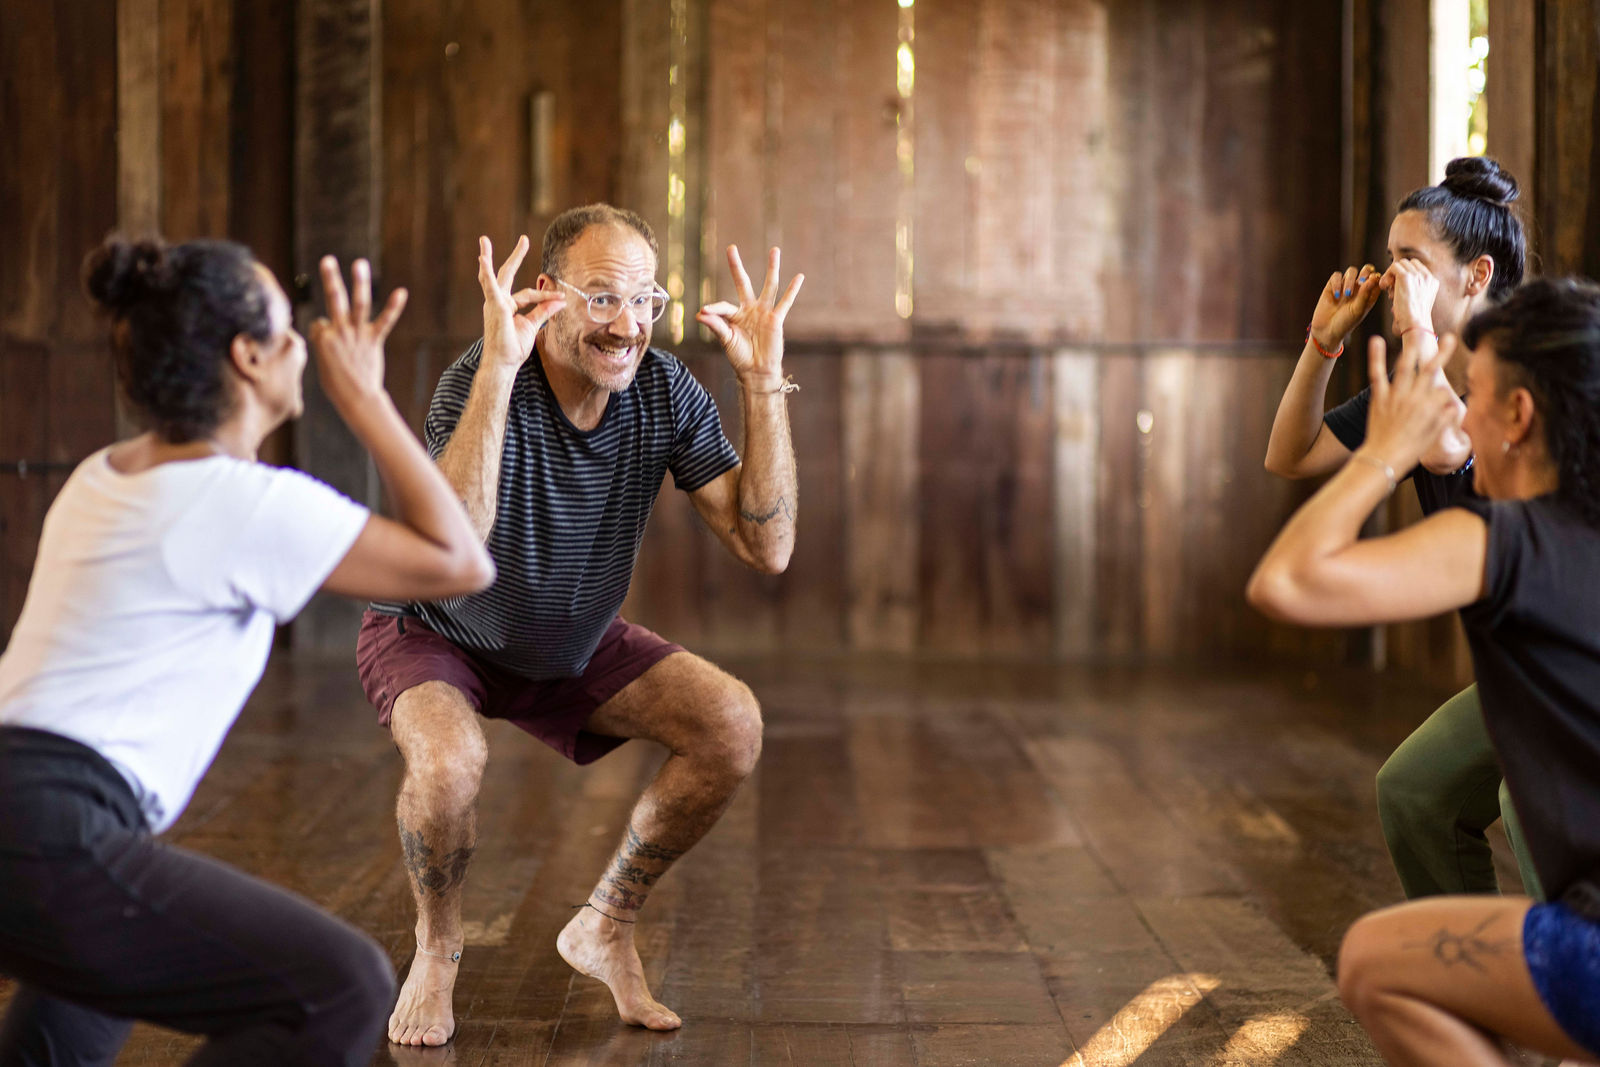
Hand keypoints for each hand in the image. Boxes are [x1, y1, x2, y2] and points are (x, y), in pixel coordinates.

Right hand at [309, 256, 406, 408]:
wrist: (357, 399)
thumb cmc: (337, 385)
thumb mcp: (322, 363)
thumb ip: (323, 342)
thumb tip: (325, 327)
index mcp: (321, 339)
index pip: (319, 323)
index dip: (323, 334)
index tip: (329, 350)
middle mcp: (338, 333)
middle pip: (333, 301)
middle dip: (330, 279)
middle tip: (328, 259)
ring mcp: (357, 335)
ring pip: (358, 304)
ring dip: (359, 282)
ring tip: (360, 263)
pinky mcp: (374, 340)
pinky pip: (385, 321)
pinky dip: (394, 307)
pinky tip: (401, 292)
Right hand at [477, 235, 564, 370]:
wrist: (504, 363)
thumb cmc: (514, 348)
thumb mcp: (533, 326)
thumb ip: (544, 311)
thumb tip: (560, 302)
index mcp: (508, 306)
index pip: (529, 294)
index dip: (546, 295)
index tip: (561, 298)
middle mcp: (498, 301)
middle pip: (507, 274)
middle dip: (516, 257)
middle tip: (524, 239)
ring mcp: (494, 303)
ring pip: (493, 276)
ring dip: (488, 257)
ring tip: (484, 241)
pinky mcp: (494, 306)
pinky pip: (489, 287)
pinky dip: (486, 273)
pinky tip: (482, 260)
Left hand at [697, 245, 803, 390]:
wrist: (756, 371)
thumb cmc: (740, 357)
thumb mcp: (726, 340)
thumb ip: (715, 325)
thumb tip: (700, 312)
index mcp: (734, 315)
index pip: (723, 306)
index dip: (714, 308)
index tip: (704, 311)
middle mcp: (749, 309)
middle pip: (743, 282)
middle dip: (736, 266)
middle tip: (731, 248)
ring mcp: (764, 312)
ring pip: (769, 286)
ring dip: (772, 268)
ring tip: (775, 250)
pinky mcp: (776, 319)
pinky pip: (786, 302)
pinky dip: (793, 290)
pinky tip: (799, 277)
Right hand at [1309, 263, 1380, 348]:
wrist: (1327, 331)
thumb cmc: (1346, 323)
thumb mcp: (1358, 310)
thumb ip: (1365, 293)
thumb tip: (1373, 277)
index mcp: (1369, 294)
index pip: (1377, 278)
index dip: (1376, 277)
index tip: (1372, 283)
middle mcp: (1359, 288)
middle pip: (1366, 269)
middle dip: (1365, 273)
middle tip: (1361, 282)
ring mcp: (1345, 286)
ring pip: (1352, 271)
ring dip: (1350, 280)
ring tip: (1347, 294)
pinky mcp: (1332, 286)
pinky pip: (1336, 276)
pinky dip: (1337, 283)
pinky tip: (1336, 295)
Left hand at [1363, 334, 1463, 472]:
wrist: (1384, 459)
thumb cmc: (1410, 450)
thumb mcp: (1433, 436)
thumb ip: (1444, 418)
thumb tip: (1452, 404)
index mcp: (1432, 408)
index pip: (1441, 388)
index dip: (1443, 390)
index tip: (1442, 390)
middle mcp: (1416, 398)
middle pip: (1430, 371)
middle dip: (1441, 353)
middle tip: (1449, 337)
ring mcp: (1396, 396)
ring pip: (1406, 368)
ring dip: (1412, 349)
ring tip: (1416, 332)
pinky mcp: (1379, 397)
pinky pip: (1377, 374)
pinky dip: (1376, 357)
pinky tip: (1376, 340)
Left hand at [1379, 258, 1439, 335]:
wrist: (1415, 322)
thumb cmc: (1413, 317)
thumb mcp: (1418, 300)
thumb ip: (1414, 289)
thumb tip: (1396, 285)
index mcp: (1432, 281)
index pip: (1417, 267)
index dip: (1405, 273)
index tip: (1398, 286)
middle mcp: (1427, 276)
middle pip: (1408, 263)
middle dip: (1398, 273)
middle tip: (1391, 287)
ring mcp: (1417, 275)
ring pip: (1400, 264)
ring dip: (1391, 274)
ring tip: (1388, 288)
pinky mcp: (1406, 277)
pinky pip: (1394, 266)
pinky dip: (1387, 275)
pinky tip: (1384, 286)